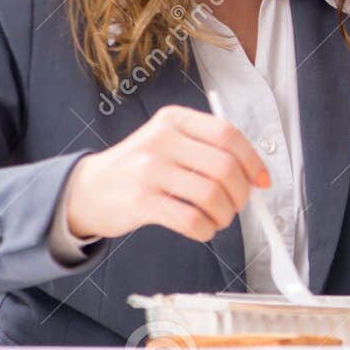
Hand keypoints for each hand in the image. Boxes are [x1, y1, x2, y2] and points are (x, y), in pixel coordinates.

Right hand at [65, 105, 270, 241]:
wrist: (87, 190)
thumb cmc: (138, 168)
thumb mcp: (168, 142)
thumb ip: (207, 150)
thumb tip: (255, 174)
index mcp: (174, 119)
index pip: (227, 135)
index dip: (252, 160)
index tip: (262, 181)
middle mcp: (162, 139)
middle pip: (223, 166)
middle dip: (241, 193)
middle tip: (238, 205)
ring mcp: (149, 170)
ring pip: (211, 195)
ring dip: (224, 215)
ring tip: (219, 219)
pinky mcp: (140, 202)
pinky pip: (190, 220)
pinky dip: (205, 230)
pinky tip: (202, 229)